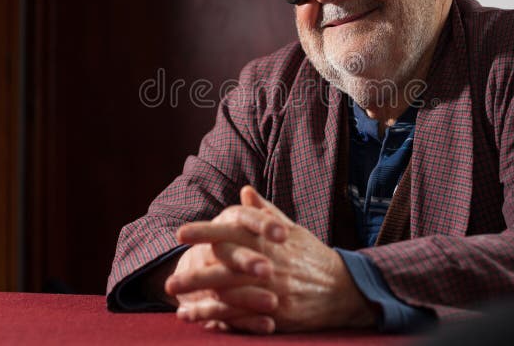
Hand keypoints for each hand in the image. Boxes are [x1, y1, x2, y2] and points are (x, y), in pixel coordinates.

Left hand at [166, 186, 376, 332]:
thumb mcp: (292, 230)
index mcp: (269, 240)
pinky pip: (244, 318)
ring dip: (203, 303)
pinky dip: (221, 321)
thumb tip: (245, 191)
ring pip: (232, 297)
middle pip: (226, 269)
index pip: (232, 232)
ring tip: (178, 306)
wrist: (344, 288)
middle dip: (196, 275)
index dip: (205, 232)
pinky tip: (203, 322)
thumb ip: (265, 212)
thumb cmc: (312, 257)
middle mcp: (269, 264)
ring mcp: (272, 291)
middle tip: (170, 280)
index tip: (181, 233)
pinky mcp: (277, 314)